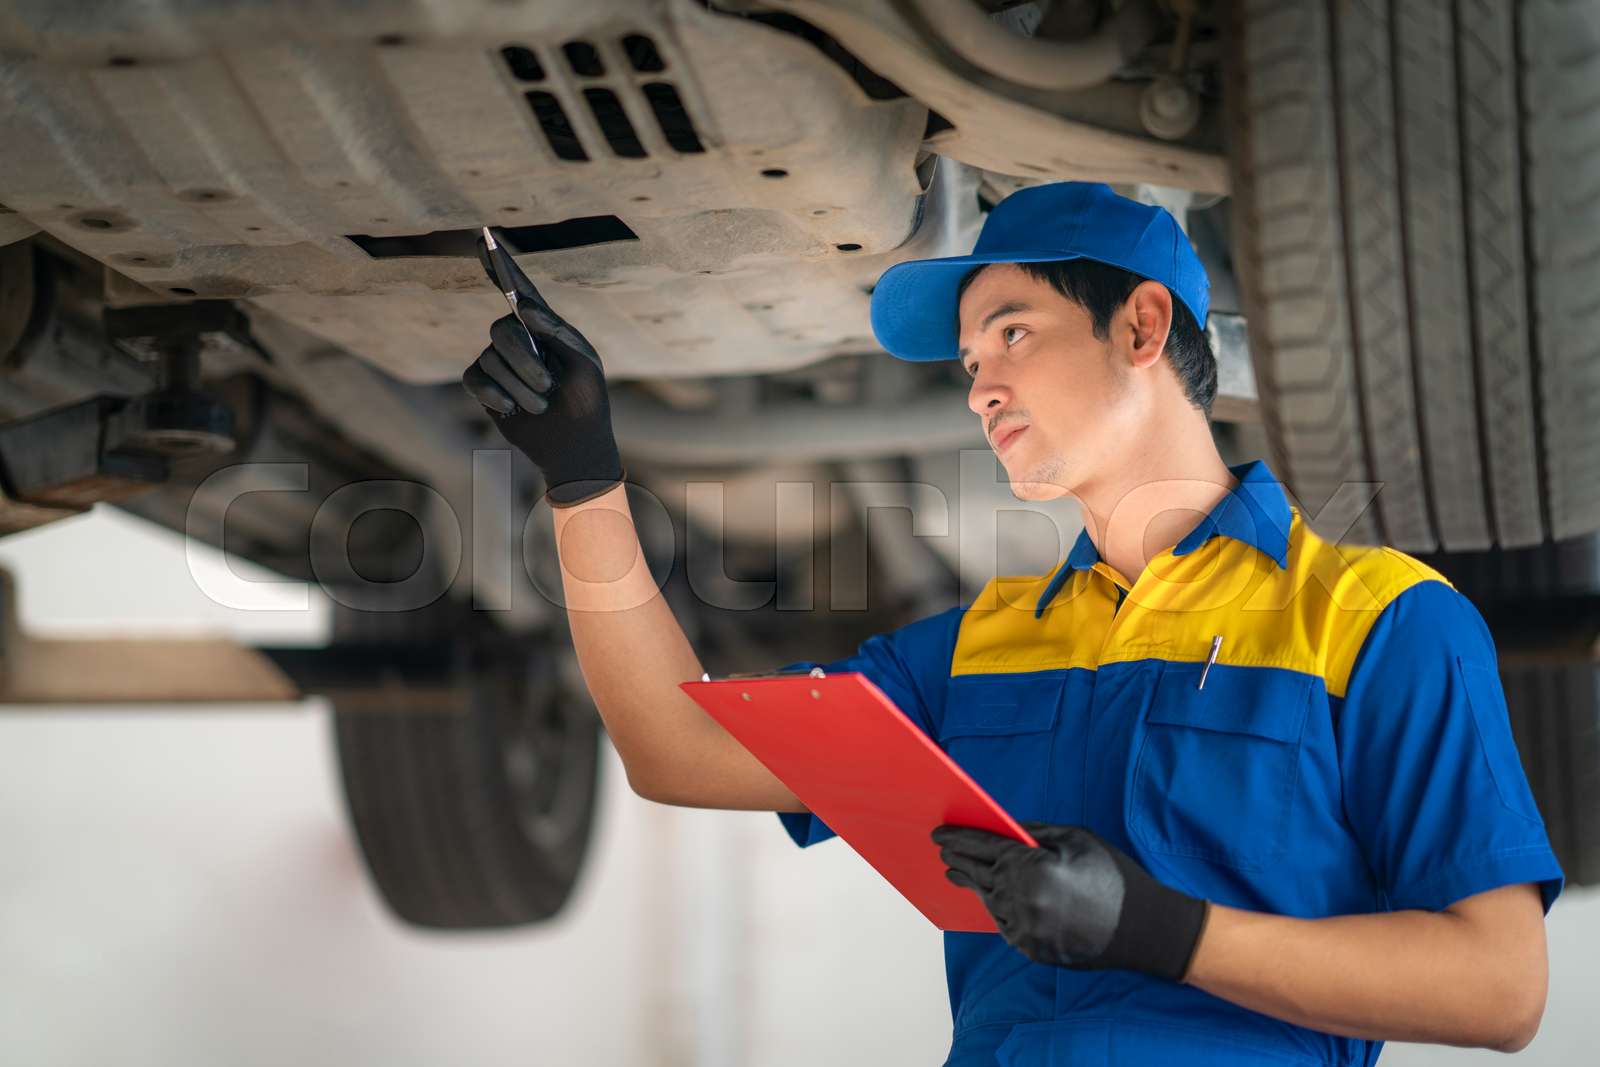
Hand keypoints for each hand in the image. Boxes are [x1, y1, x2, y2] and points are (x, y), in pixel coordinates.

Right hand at [461, 230, 624, 506]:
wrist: (575, 445)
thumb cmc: (587, 402)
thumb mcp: (585, 365)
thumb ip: (559, 333)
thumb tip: (522, 305)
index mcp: (547, 327)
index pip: (520, 289)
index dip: (501, 264)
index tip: (485, 238)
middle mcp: (519, 338)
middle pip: (502, 329)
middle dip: (525, 361)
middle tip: (548, 386)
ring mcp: (499, 361)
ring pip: (491, 359)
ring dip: (521, 387)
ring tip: (542, 405)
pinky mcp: (485, 386)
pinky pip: (475, 379)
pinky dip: (496, 396)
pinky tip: (513, 410)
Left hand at [932, 821, 1209, 981]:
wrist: (1143, 927)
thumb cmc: (1111, 875)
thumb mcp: (1075, 838)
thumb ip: (1034, 832)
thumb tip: (1003, 830)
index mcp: (1031, 867)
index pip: (984, 848)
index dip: (960, 839)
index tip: (939, 835)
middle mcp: (1022, 900)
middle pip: (980, 875)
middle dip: (960, 861)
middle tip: (943, 853)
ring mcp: (1025, 929)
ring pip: (988, 902)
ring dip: (974, 886)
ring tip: (958, 874)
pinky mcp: (1032, 949)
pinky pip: (1004, 925)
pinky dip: (994, 909)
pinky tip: (988, 898)